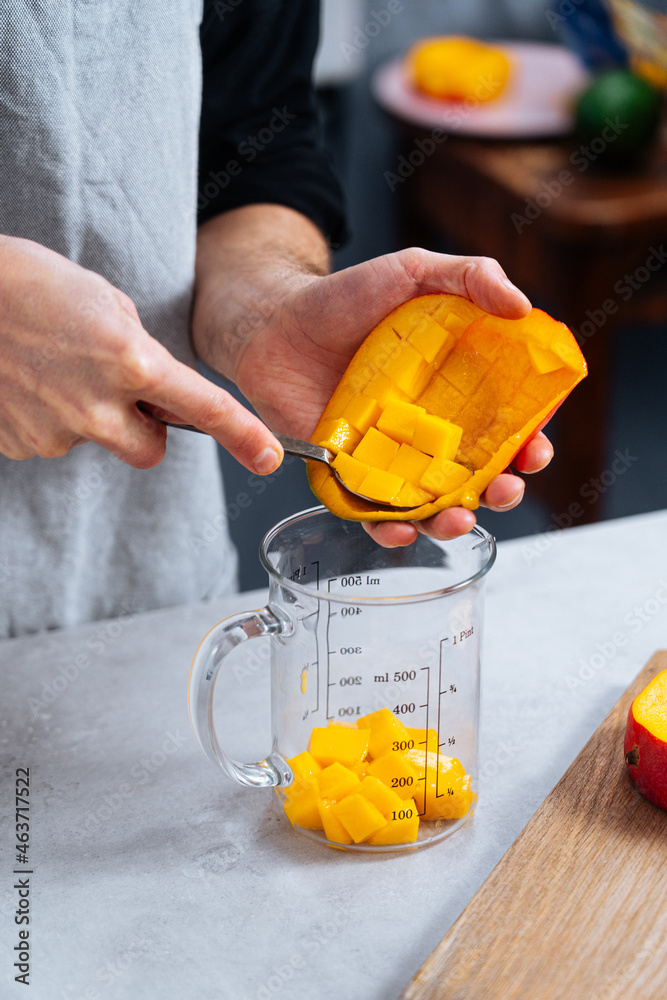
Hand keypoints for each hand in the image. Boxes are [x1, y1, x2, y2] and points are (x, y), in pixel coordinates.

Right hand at [0, 236, 281, 471]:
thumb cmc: (28, 281)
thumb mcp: (104, 298)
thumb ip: (140, 346)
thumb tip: (153, 381)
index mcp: (130, 360)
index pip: (204, 409)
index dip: (243, 436)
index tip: (270, 458)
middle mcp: (97, 406)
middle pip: (151, 452)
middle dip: (146, 430)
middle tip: (119, 392)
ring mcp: (56, 431)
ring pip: (96, 441)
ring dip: (89, 415)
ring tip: (52, 367)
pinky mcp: (21, 444)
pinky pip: (54, 439)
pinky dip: (49, 416)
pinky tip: (28, 381)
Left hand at [224, 244, 552, 545]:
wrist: (274, 320)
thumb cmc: (344, 296)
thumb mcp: (414, 272)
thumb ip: (470, 276)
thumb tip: (523, 306)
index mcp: (456, 390)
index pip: (507, 427)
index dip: (529, 444)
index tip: (536, 449)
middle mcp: (428, 431)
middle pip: (479, 475)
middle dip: (502, 492)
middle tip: (505, 489)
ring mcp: (389, 457)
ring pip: (433, 504)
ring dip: (453, 521)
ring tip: (459, 519)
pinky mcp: (347, 476)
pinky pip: (373, 514)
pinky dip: (389, 530)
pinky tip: (400, 530)